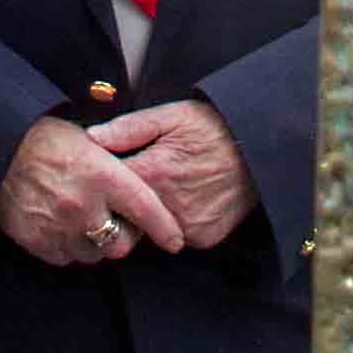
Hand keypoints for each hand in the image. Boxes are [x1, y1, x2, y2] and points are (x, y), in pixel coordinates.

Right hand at [0, 116, 184, 267]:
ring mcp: (59, 226)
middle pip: (121, 244)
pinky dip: (68, 246)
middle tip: (115, 222)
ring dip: (94, 242)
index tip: (175, 240)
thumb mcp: (87, 139)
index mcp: (101, 174)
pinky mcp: (38, 241)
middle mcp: (83, 204)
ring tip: (82, 219)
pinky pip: (65, 257)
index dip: (164, 228)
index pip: (145, 208)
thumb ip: (116, 163)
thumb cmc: (43, 138)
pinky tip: (61, 224)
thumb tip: (142, 179)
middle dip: (123, 236)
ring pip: (93, 254)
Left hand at [86, 94, 255, 251]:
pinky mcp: (203, 237)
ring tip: (167, 188)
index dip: (104, 182)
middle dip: (126, 202)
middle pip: (127, 214)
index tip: (105, 175)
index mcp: (153, 172)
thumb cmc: (212, 128)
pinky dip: (175, 221)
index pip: (108, 190)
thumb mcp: (171, 116)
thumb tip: (91, 138)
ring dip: (151, 214)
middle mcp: (168, 205)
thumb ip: (128, 128)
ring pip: (151, 228)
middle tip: (141, 181)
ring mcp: (187, 225)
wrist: (261, 151)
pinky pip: (177, 234)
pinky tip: (185, 200)